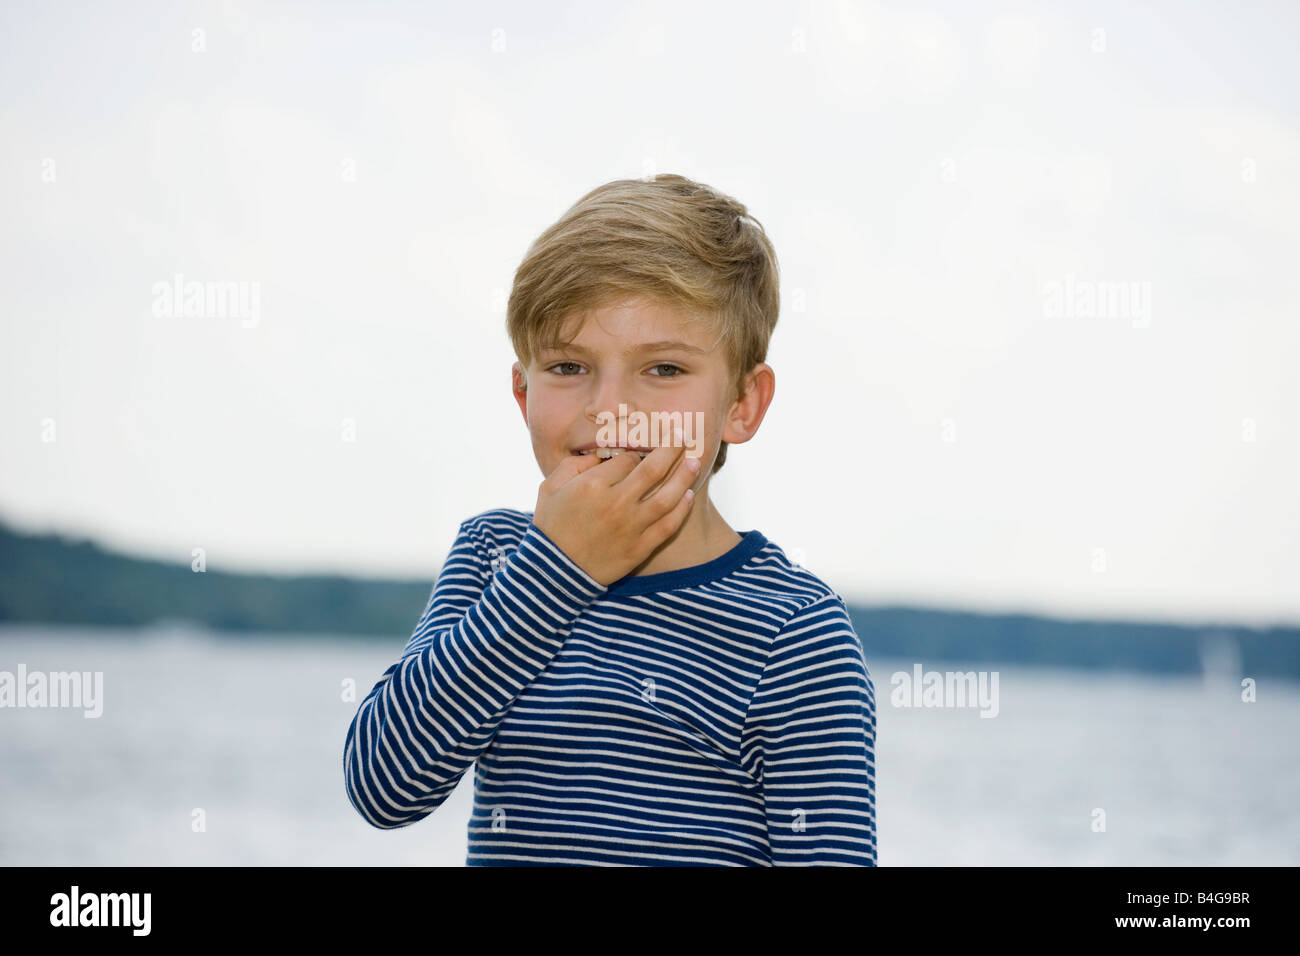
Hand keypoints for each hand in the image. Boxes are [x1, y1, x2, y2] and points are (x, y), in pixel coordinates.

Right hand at [532, 426, 700, 586]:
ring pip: (668, 496)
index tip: (639, 452)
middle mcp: (616, 503)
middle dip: (672, 449)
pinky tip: (688, 496)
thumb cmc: (551, 526)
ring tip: (695, 462)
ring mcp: (631, 527)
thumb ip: (574, 465)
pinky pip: (668, 526)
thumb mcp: (550, 488)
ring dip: (685, 476)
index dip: (636, 451)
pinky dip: (681, 510)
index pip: (627, 459)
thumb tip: (600, 456)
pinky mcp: (640, 548)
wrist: (554, 572)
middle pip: (654, 469)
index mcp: (593, 485)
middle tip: (683, 436)